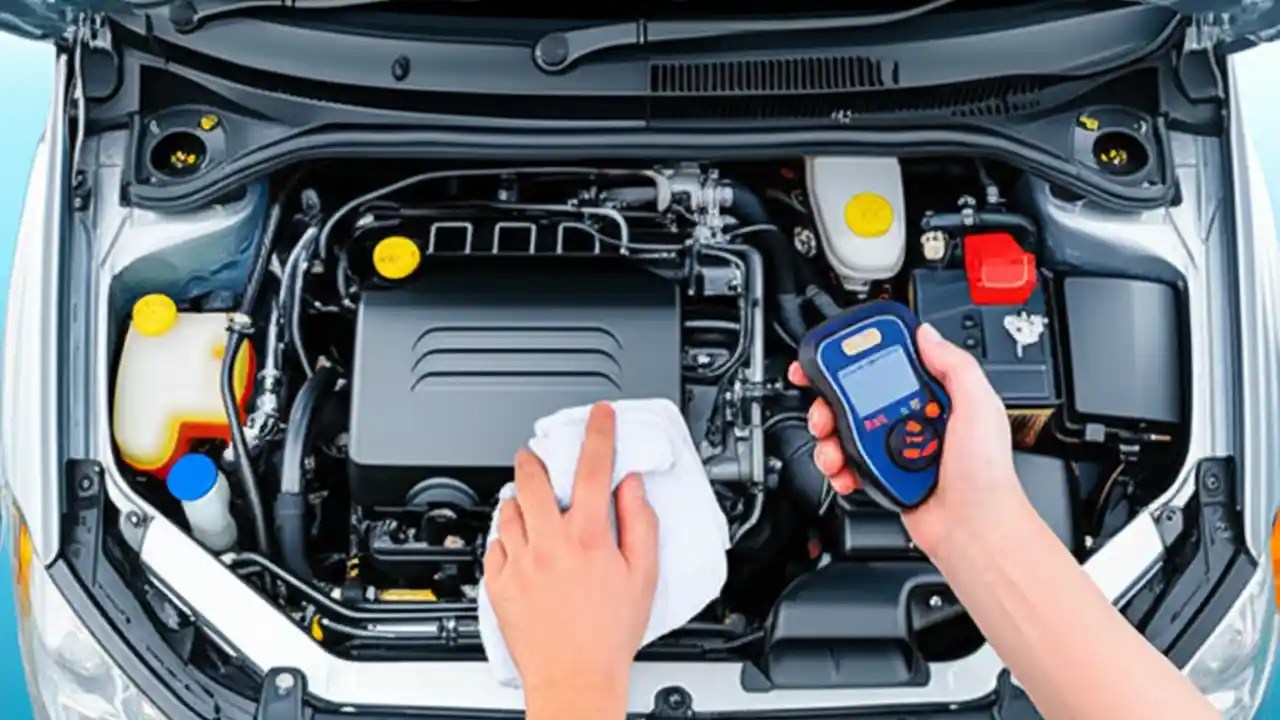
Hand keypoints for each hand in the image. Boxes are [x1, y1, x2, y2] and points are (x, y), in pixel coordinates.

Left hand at [483, 403, 658, 718]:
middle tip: (536, 455)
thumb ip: (640, 523)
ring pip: (508, 510)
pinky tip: (519, 543)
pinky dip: (505, 536)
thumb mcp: (643, 576)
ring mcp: (519, 563)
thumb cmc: (609, 635)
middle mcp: (548, 544)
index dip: (598, 434)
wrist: (574, 679)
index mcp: (587, 537)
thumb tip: (632, 487)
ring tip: (530, 507)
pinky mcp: (498, 584)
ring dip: (518, 499)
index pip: (592, 467)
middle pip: (532, 479)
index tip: (599, 417)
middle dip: (533, 459)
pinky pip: (494, 545)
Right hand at [787, 322, 1029, 554]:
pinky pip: (845, 462)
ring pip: (843, 429)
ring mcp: (891, 446)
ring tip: (835, 450)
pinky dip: (837, 467)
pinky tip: (845, 472)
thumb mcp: (979, 405)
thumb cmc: (985, 474)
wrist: (973, 528)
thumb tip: (926, 334)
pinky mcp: (878, 472)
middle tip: (824, 410)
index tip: (832, 358)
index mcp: (933, 395)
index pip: (888, 363)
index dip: (857, 357)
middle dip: (829, 400)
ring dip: (829, 438)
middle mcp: (909, 417)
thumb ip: (954, 366)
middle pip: (854, 395)